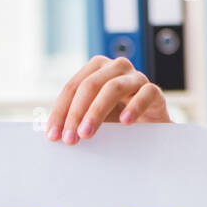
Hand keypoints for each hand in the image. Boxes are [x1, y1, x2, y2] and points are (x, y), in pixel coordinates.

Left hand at [45, 55, 170, 144]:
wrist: (150, 128)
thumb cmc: (116, 120)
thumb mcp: (92, 118)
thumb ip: (75, 120)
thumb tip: (52, 135)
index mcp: (96, 70)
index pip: (72, 87)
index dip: (60, 111)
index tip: (53, 136)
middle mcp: (115, 68)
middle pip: (90, 85)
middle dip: (76, 113)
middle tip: (69, 138)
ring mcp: (136, 77)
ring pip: (113, 87)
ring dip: (96, 111)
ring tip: (87, 133)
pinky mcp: (155, 91)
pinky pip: (145, 93)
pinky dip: (134, 107)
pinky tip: (125, 122)